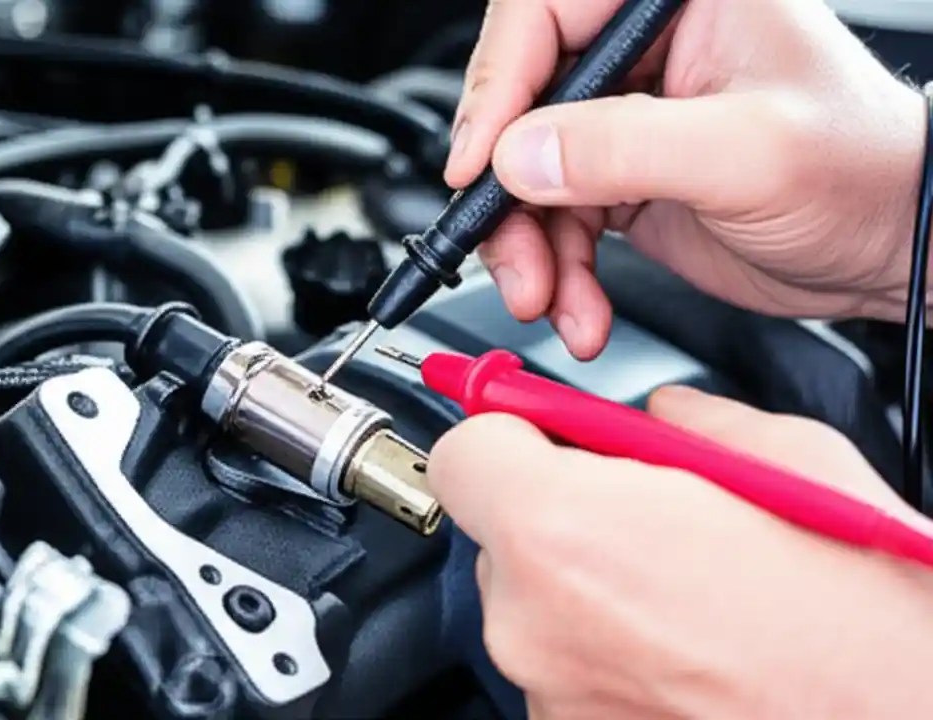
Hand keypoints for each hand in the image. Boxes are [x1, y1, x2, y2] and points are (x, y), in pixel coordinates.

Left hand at [428, 388, 932, 717]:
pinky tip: (686, 649)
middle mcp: (534, 622)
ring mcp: (551, 694)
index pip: (465, 450)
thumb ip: (690, 422)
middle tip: (647, 516)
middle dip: (561, 511)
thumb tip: (661, 414)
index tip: (538, 431)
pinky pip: (565, 665)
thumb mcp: (790, 465)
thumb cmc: (870, 630)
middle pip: (501, 530)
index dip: (510, 432)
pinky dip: (608, 650)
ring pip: (534, 603)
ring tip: (688, 597)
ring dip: (588, 588)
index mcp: (565, 532)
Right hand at [449, 0, 926, 358]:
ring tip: (548, 299)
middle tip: (513, 255)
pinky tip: (578, 306)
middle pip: (520, 104)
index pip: (543, 14)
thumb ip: (625, 145)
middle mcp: (641, 50)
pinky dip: (556, 272)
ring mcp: (625, 116)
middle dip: (507, 194)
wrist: (890, 247)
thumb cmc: (862, 169)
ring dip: (527, 249)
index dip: (497, 85)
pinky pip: (553, 221)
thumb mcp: (745, 152)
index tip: (482, 163)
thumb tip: (520, 155)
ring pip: (526, 175)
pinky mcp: (619, 177)